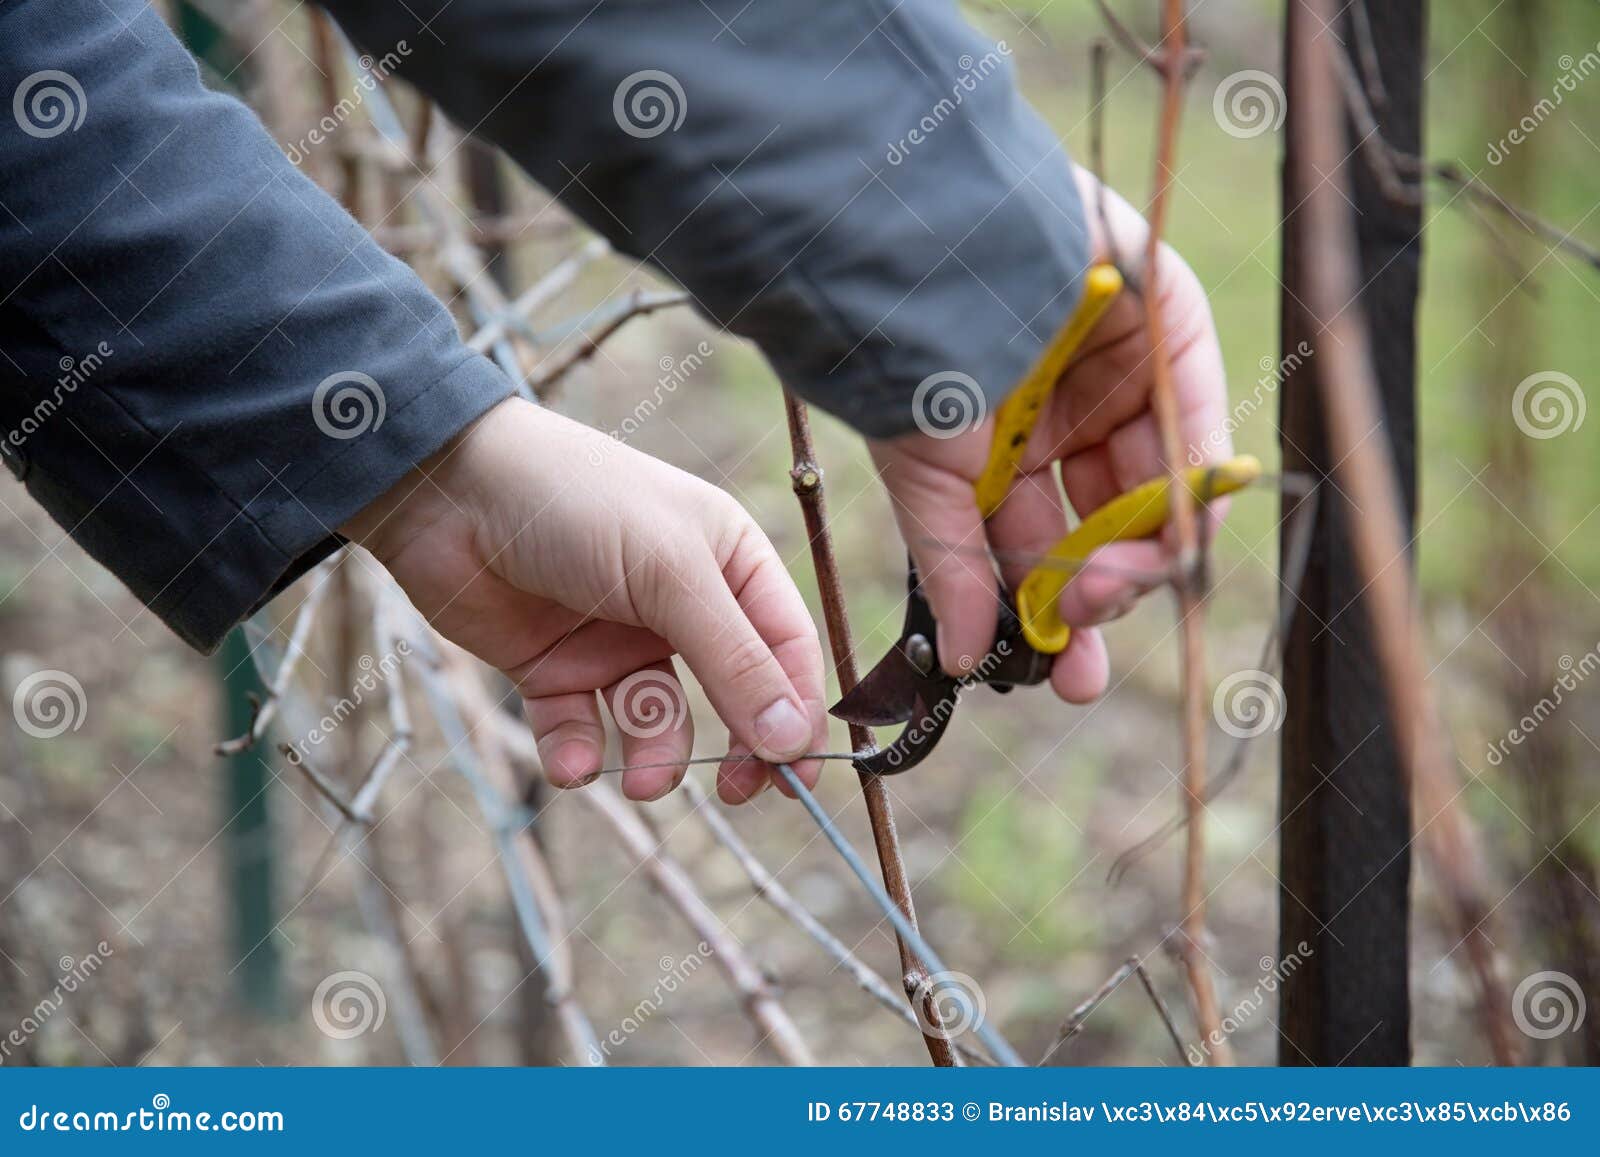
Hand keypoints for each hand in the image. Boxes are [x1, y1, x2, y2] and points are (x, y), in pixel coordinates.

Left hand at [342, 398, 826, 803]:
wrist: (446, 492)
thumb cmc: (574, 502)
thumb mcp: (669, 574)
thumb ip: (733, 659)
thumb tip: (791, 739)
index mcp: (728, 561)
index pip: (785, 647)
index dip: (798, 710)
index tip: (800, 775)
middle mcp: (682, 602)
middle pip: (734, 692)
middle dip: (739, 746)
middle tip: (742, 793)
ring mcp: (618, 637)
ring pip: (659, 722)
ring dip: (655, 757)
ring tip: (639, 782)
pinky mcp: (557, 667)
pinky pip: (584, 728)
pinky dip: (580, 752)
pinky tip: (572, 760)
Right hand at [869, 166, 1231, 701]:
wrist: (926, 248)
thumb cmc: (907, 355)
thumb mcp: (927, 478)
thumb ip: (958, 567)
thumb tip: (960, 662)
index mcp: (1006, 447)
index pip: (1045, 542)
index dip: (1053, 609)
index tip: (1056, 673)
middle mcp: (1069, 414)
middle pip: (1108, 527)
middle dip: (1101, 596)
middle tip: (1081, 660)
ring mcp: (1123, 375)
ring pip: (1158, 493)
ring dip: (1141, 561)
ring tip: (1104, 595)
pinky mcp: (1172, 330)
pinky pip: (1198, 432)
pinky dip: (1191, 497)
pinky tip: (1158, 549)